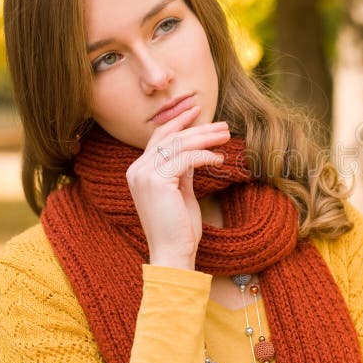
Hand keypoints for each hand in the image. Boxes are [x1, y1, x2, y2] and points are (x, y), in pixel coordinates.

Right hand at [126, 103, 229, 269]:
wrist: (173, 252)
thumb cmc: (179, 227)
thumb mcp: (180, 191)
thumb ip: (181, 170)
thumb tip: (193, 151)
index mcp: (138, 171)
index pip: (159, 137)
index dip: (178, 121)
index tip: (197, 110)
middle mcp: (136, 169)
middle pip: (170, 137)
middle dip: (198, 127)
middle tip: (222, 124)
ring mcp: (144, 174)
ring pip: (179, 144)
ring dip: (206, 137)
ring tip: (226, 135)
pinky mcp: (157, 180)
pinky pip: (186, 158)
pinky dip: (205, 156)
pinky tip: (220, 159)